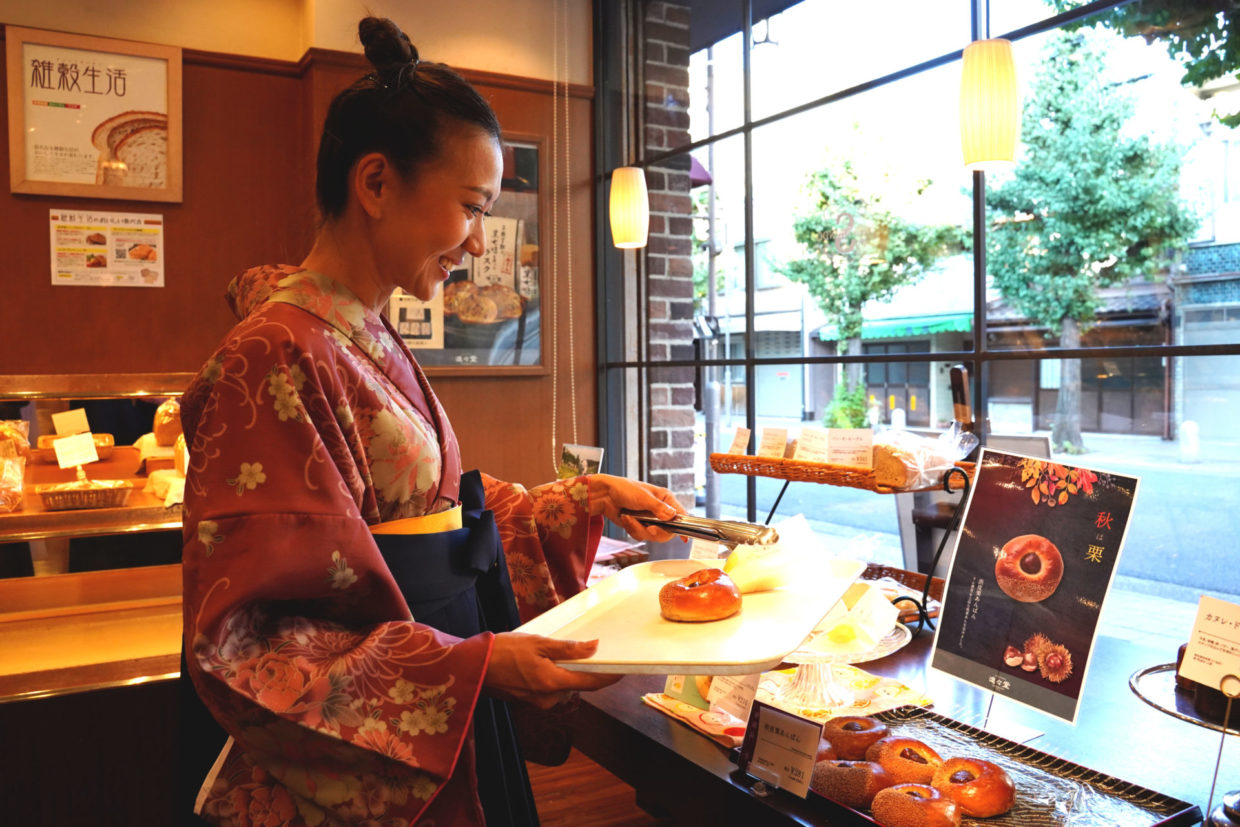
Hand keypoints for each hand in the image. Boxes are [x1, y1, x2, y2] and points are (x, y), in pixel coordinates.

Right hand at [483, 633, 620, 708]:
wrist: (471, 667)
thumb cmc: (502, 651)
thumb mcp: (537, 643)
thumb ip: (567, 649)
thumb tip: (593, 648)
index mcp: (552, 682)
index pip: (591, 682)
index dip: (609, 676)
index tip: (623, 669)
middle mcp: (548, 698)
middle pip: (577, 684)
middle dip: (581, 669)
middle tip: (583, 648)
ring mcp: (538, 703)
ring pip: (562, 686)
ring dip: (564, 672)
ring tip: (552, 651)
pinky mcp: (528, 702)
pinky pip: (549, 689)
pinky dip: (551, 676)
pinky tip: (540, 661)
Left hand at [587, 474, 685, 542]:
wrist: (605, 496)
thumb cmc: (624, 489)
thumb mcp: (643, 497)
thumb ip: (658, 508)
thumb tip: (672, 516)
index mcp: (665, 499)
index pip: (680, 515)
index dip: (683, 526)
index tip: (684, 538)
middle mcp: (660, 511)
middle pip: (668, 531)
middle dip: (656, 531)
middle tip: (649, 528)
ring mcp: (650, 520)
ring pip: (652, 535)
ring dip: (639, 528)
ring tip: (629, 517)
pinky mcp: (639, 526)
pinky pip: (640, 536)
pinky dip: (632, 528)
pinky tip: (626, 518)